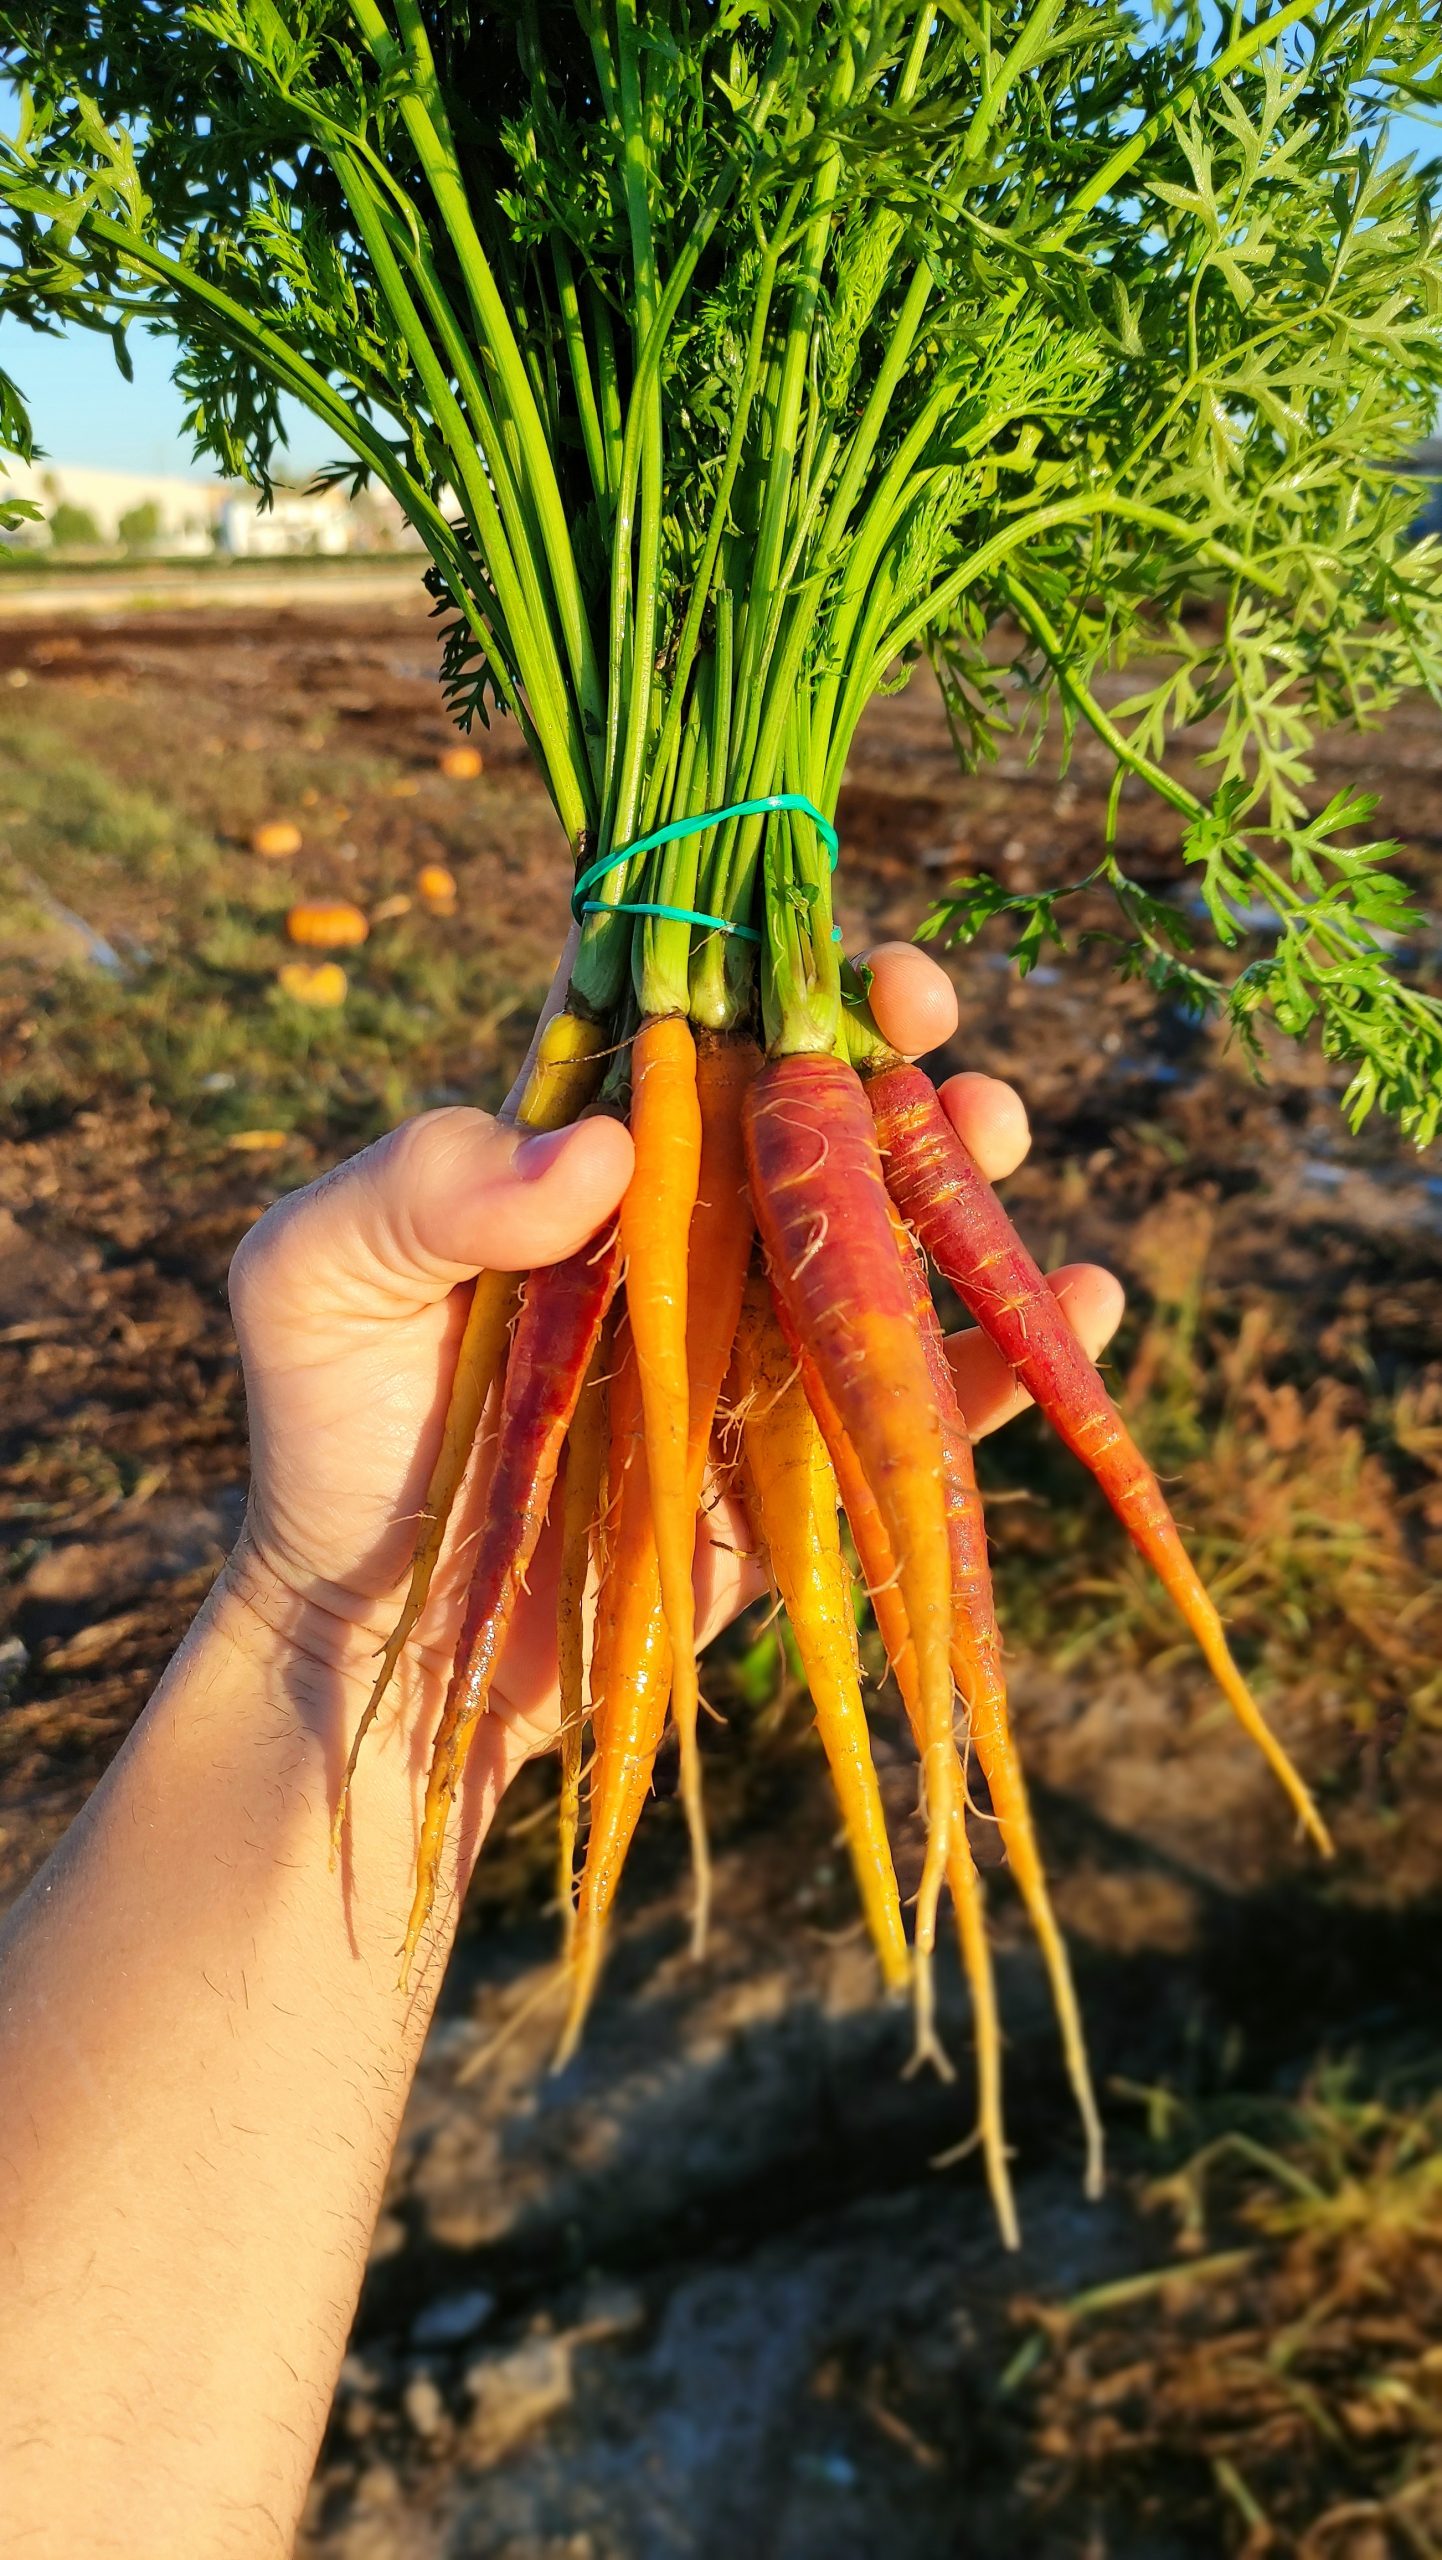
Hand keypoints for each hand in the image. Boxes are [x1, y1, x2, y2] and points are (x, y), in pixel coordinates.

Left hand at [226, 944, 1122, 1773]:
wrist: (377, 1634)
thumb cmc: (328, 1435)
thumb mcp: (312, 1281)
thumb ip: (417, 1188)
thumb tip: (599, 1154)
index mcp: (576, 1147)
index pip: (690, 1018)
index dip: (769, 961)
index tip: (827, 947)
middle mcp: (683, 1219)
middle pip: (815, 1105)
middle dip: (892, 1047)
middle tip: (935, 1029)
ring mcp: (752, 1331)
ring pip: (886, 1225)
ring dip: (962, 1167)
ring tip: (1000, 1132)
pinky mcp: (801, 1451)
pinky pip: (926, 1389)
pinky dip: (1009, 1353)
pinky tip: (1084, 1298)